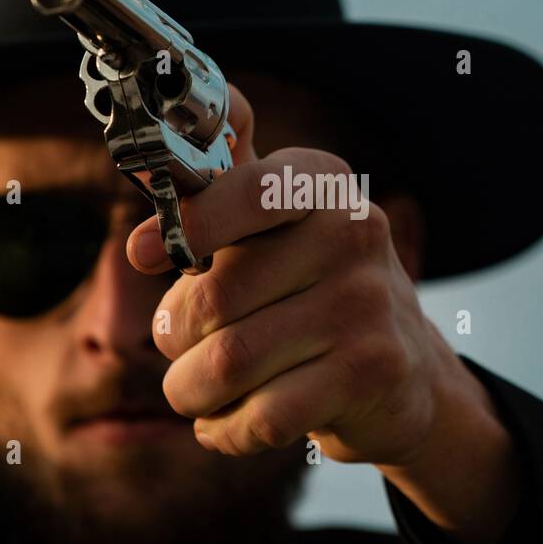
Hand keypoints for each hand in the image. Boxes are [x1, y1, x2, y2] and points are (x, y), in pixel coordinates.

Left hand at [126, 83, 521, 543]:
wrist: (403, 373)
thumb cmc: (312, 289)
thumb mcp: (277, 225)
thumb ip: (229, 176)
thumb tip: (192, 115)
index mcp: (322, 186)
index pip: (246, 188)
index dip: (185, 223)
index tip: (139, 253)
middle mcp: (353, 236)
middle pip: (215, 296)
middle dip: (174, 335)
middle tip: (178, 344)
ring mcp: (367, 307)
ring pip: (227, 364)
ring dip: (189, 390)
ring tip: (193, 389)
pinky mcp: (370, 374)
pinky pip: (260, 415)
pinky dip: (224, 429)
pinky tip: (227, 420)